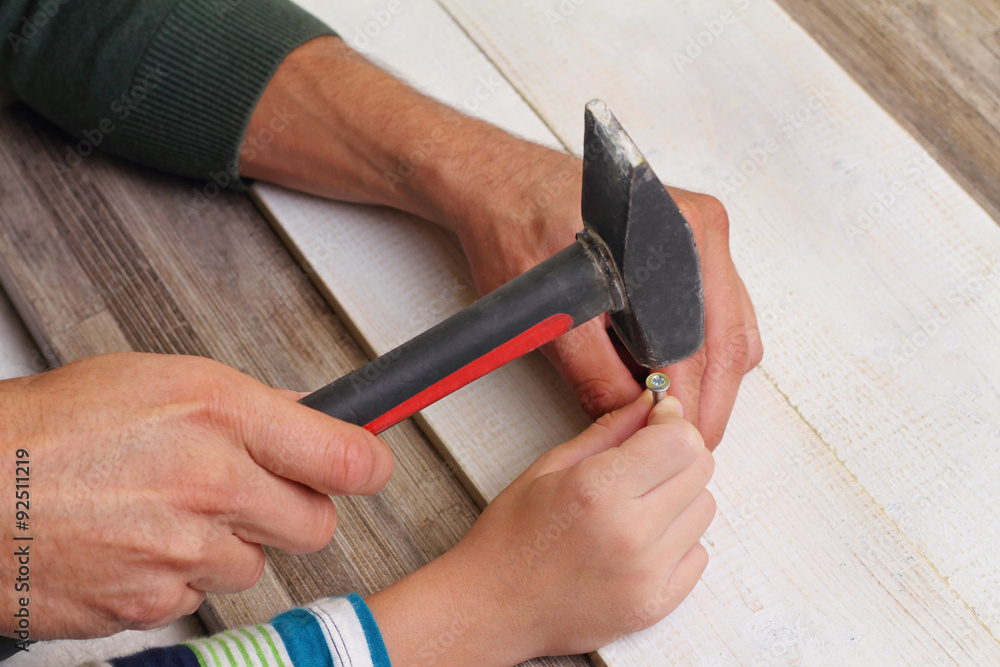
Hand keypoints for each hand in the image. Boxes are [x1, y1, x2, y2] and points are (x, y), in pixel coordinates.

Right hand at [0, 353, 392, 638]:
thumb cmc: (52, 429)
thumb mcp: (161, 378)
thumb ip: (249, 404)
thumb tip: (309, 416)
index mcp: (220, 416)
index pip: (346, 456)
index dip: (368, 463)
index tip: (370, 465)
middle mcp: (210, 485)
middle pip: (315, 525)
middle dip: (296, 511)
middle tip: (256, 492)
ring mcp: (182, 551)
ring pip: (255, 566)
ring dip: (229, 545)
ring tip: (169, 512)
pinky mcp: (151, 603)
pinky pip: (199, 598)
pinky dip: (180, 577)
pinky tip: (139, 544)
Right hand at [367, 393, 714, 664]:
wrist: (493, 607)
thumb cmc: (511, 538)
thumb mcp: (549, 466)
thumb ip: (609, 431)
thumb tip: (650, 403)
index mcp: (598, 490)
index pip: (680, 440)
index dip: (671, 421)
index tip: (657, 420)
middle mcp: (630, 532)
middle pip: (700, 469)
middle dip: (676, 453)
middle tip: (644, 460)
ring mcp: (647, 573)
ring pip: (704, 508)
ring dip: (680, 496)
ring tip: (637, 504)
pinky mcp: (656, 604)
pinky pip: (699, 553)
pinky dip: (678, 540)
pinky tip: (641, 539)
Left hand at [456, 150, 761, 449]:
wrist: (500, 188)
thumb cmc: (517, 225)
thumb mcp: (549, 307)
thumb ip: (591, 369)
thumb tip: (630, 417)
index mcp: (679, 231)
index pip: (707, 340)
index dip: (697, 400)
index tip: (683, 440)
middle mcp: (698, 233)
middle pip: (729, 340)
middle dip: (710, 399)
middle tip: (687, 445)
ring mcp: (696, 244)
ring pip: (725, 333)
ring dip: (707, 381)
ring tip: (673, 419)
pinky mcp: (682, 257)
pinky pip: (707, 320)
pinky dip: (693, 357)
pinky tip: (663, 380)